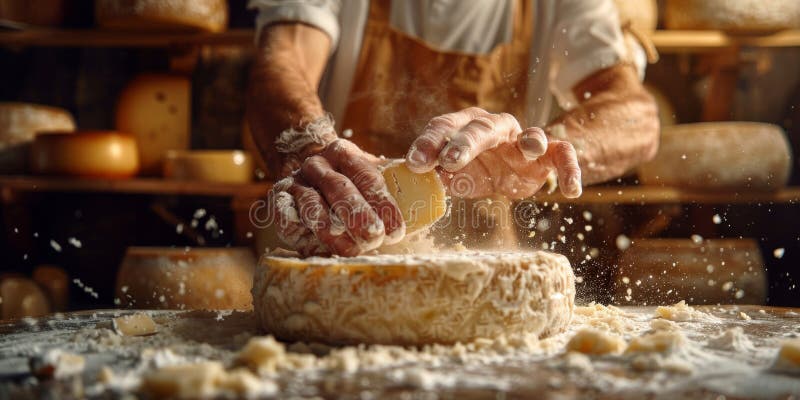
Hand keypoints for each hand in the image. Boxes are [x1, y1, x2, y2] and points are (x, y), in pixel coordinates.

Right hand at [267, 139, 405, 255]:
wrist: (309, 176)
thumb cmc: (352, 184)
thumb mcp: (372, 174)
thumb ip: (398, 182)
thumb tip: (435, 191)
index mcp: (345, 153)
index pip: (367, 175)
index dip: (383, 202)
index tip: (397, 229)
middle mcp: (318, 165)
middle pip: (339, 188)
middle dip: (358, 215)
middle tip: (375, 236)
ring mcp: (296, 182)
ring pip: (311, 203)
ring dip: (330, 227)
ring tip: (348, 248)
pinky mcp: (278, 201)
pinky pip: (285, 215)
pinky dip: (297, 230)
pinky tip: (312, 245)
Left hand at [405, 107, 581, 198]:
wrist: (505, 172)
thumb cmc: (470, 170)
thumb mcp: (447, 174)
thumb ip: (429, 173)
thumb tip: (402, 177)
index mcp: (462, 125)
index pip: (443, 126)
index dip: (428, 143)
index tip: (415, 164)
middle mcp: (493, 126)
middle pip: (481, 127)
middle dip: (465, 142)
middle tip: (450, 160)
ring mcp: (521, 139)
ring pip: (528, 134)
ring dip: (530, 141)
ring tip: (529, 149)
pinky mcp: (546, 155)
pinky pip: (563, 154)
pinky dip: (570, 169)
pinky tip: (572, 190)